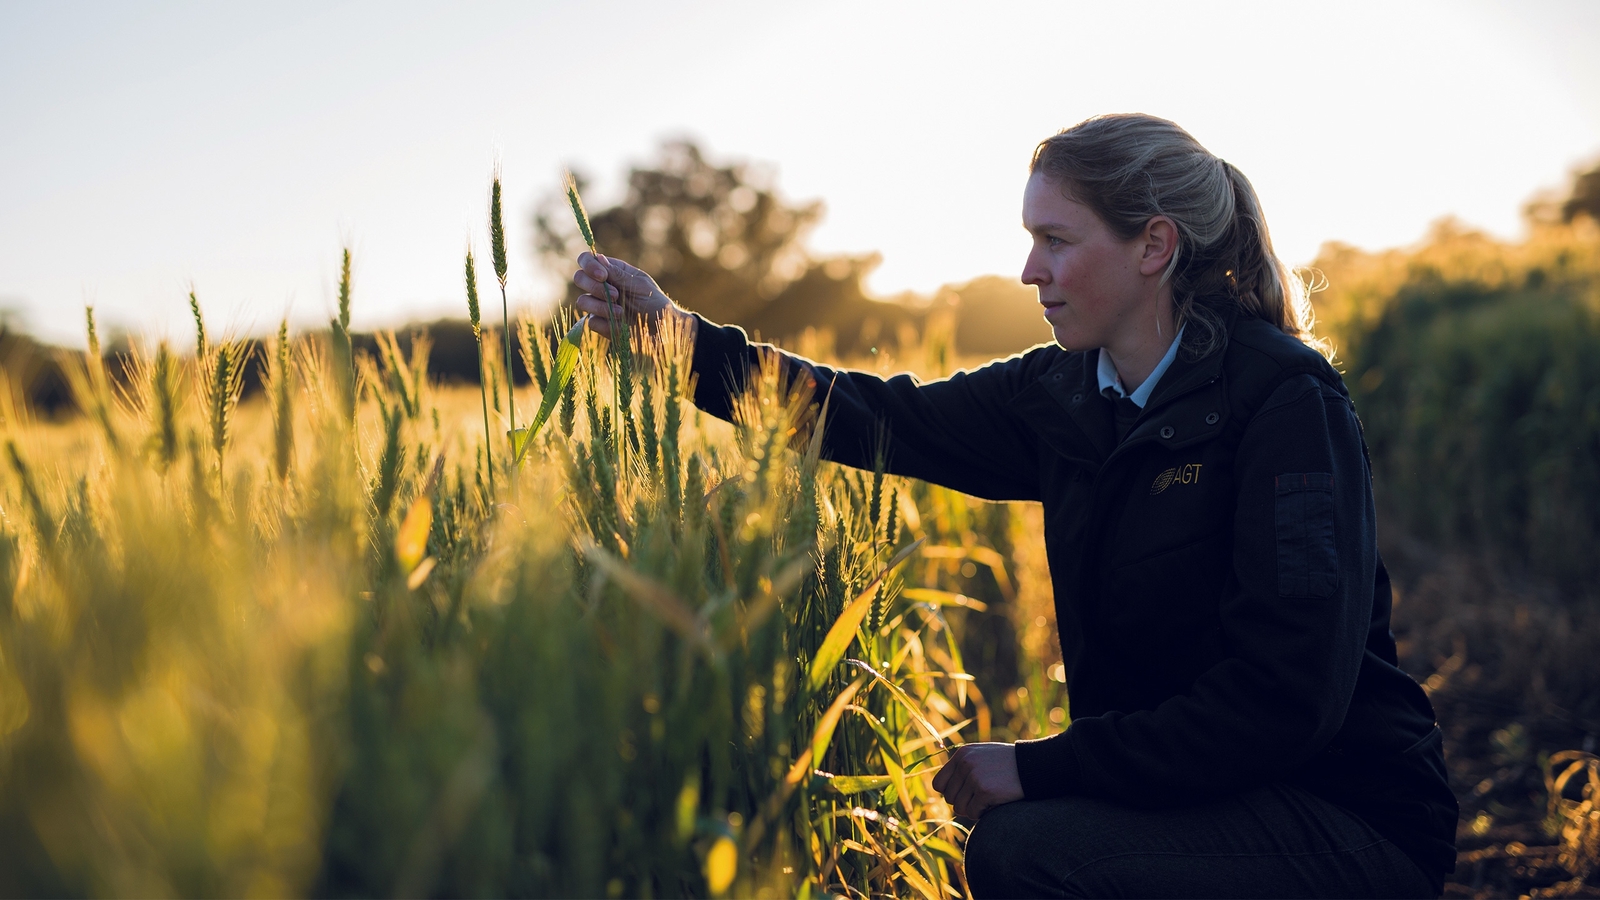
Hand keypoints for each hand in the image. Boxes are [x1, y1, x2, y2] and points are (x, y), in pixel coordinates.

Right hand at [571, 252, 687, 337]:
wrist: (663, 330)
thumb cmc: (655, 303)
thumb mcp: (639, 285)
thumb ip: (617, 274)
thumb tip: (598, 258)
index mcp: (612, 271)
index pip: (587, 260)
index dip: (589, 265)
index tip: (603, 276)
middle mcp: (601, 286)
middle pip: (579, 278)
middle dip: (594, 287)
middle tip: (616, 295)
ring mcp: (598, 306)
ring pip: (582, 301)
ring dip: (600, 306)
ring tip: (622, 313)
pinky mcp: (600, 324)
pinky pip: (591, 322)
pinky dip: (607, 323)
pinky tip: (622, 325)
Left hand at [931, 743, 1023, 818]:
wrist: (1033, 766)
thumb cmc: (1008, 764)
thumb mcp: (982, 756)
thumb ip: (962, 767)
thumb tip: (941, 789)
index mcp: (962, 755)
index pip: (939, 784)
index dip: (951, 793)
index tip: (965, 794)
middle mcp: (965, 764)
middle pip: (950, 798)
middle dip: (964, 802)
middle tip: (981, 798)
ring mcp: (974, 777)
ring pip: (960, 808)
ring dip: (974, 809)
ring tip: (990, 798)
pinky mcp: (985, 791)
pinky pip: (973, 813)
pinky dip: (983, 813)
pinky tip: (996, 803)